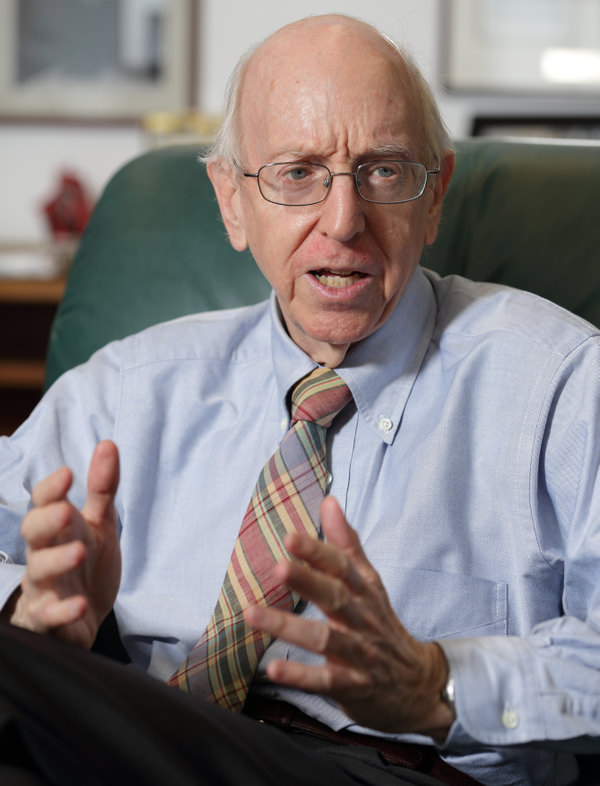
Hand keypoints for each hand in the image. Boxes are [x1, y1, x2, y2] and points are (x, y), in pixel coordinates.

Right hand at [10, 440, 120, 648]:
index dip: (52, 489)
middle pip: (33, 533)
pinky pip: (49, 615)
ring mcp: (43, 586)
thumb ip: (103, 488)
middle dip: (46, 520)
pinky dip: (62, 610)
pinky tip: (80, 604)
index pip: (44, 503)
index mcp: (57, 527)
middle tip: (65, 511)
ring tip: (79, 551)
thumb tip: (108, 444)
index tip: (68, 473)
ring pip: (38, 572)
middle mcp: (44, 553)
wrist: (86, 615)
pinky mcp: (49, 619)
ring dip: (56, 561)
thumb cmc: (87, 563)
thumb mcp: (100, 524)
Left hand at [245, 496, 453, 738]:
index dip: (317, 551)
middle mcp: (362, 619)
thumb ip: (347, 544)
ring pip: (324, 638)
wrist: (418, 684)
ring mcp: (358, 653)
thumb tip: (329, 501)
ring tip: (251, 614)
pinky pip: (325, 680)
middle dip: (307, 581)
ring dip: (288, 627)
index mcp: (364, 591)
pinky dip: (299, 675)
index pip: (342, 566)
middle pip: (335, 596)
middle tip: (277, 568)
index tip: (290, 537)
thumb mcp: (370, 583)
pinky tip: (272, 669)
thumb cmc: (382, 625)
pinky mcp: (352, 686)